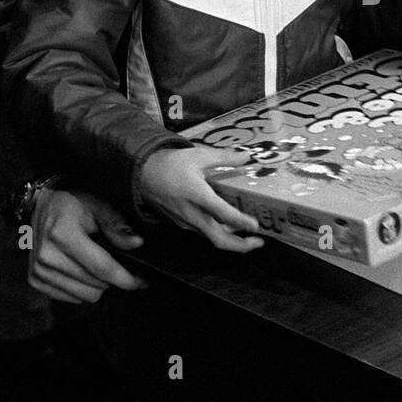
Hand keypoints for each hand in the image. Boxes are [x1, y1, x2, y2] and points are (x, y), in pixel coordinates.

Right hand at [30, 188, 146, 303]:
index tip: (143, 281)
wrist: (41, 202)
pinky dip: (80, 288)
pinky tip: (81, 269)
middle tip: (115, 262)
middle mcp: (47, 256)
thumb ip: (117, 225)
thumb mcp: (98, 204)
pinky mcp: (34, 279)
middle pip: (96, 287)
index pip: (102, 268)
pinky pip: (70, 298)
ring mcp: (38, 270)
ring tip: (96, 263)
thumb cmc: (74, 201)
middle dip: (112, 278)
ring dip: (96, 285)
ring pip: (84, 296)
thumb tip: (137, 244)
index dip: (127, 278)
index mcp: (62, 234)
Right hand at [138, 145, 263, 252]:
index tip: (256, 226)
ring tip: (248, 235)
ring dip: (231, 240)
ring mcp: (186, 221)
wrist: (142, 173)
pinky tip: (228, 226)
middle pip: (219, 239)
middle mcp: (192, 214)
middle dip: (241, 245)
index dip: (241, 222)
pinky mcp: (182, 223)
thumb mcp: (198, 155)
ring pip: (211, 237)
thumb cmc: (170, 164)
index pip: (223, 214)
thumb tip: (245, 157)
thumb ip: (224, 157)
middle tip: (258, 242)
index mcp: (197, 195)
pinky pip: (203, 232)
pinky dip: (219, 233)